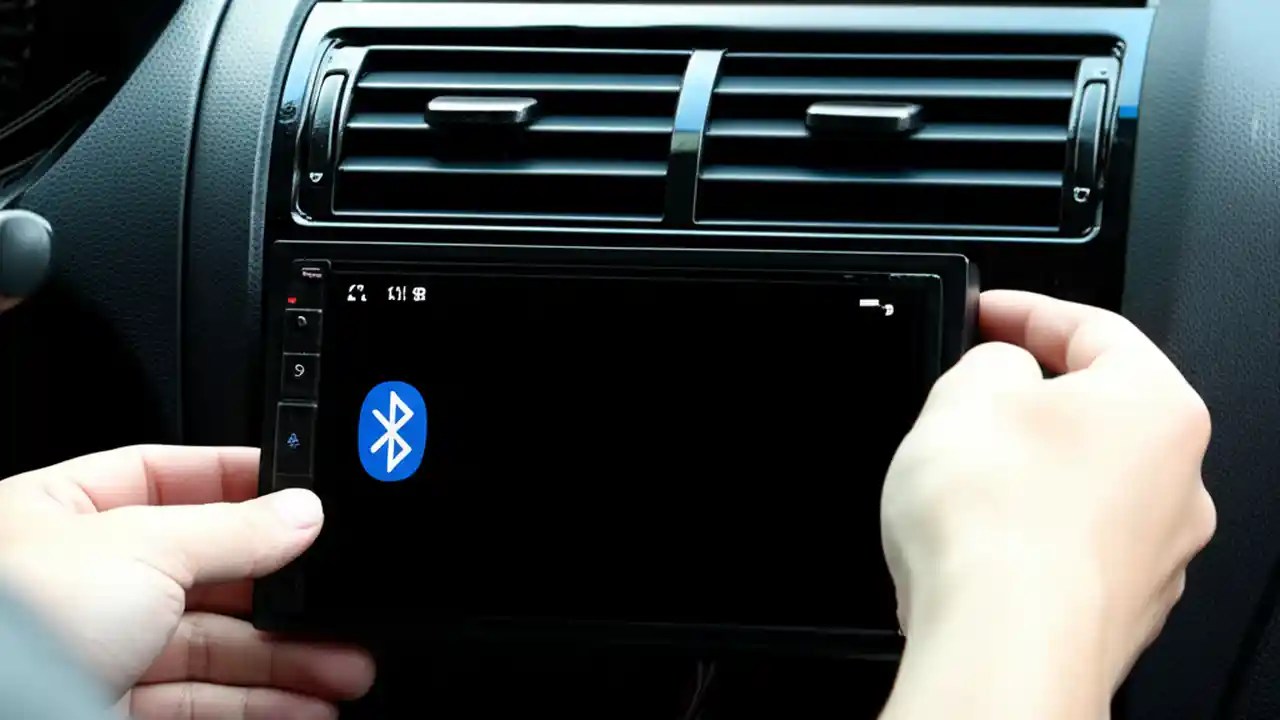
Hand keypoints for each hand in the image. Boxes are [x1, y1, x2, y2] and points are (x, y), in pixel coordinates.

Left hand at [0, 446, 374, 718]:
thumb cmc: (8, 627)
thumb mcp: (139, 549)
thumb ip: (232, 530)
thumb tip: (301, 511)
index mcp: (65, 512)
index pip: (169, 477)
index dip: (240, 483)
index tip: (307, 495)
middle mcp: (81, 580)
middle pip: (206, 571)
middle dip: (281, 591)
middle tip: (341, 598)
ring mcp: (97, 650)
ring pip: (211, 646)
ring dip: (286, 657)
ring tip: (345, 667)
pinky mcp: (110, 710)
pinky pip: (199, 701)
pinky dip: (259, 705)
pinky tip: (304, 704)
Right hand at [880, 291, 1214, 718]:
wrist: (1000, 647)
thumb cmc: (995, 525)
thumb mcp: (966, 391)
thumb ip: (989, 360)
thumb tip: (999, 373)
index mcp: (1156, 407)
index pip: (1092, 327)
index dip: (1025, 310)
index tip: (986, 312)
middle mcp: (1177, 482)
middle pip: (1093, 412)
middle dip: (1025, 401)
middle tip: (962, 402)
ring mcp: (1154, 554)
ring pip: (1081, 485)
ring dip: (1024, 473)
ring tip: (957, 484)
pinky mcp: (1119, 609)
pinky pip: (1066, 547)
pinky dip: (1025, 535)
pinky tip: (976, 544)